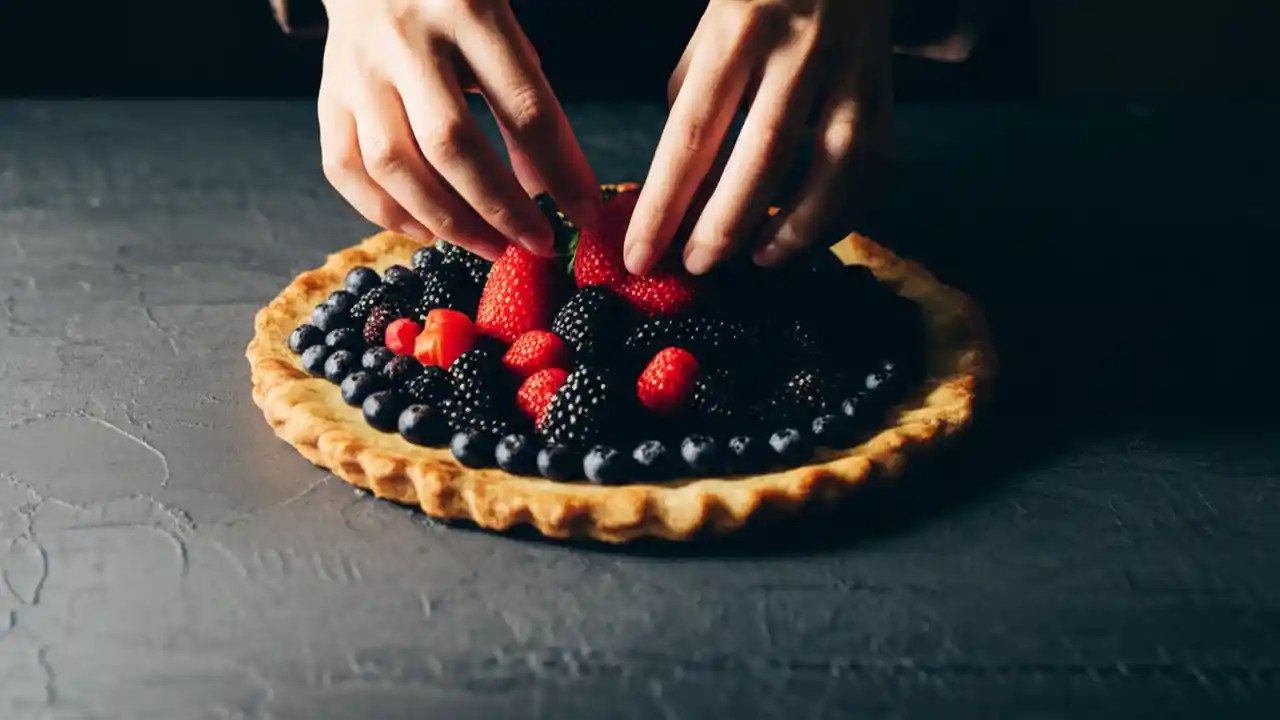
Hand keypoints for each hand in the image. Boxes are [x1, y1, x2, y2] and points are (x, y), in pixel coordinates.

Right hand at [318, 0, 598, 259]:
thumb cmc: (454, 3)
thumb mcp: (504, 30)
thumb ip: (526, 101)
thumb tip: (542, 191)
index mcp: (470, 11)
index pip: (524, 108)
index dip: (561, 172)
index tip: (586, 215)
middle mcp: (407, 38)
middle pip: (452, 144)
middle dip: (502, 209)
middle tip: (538, 244)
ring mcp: (358, 68)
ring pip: (393, 165)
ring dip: (447, 221)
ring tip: (490, 246)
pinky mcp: (327, 94)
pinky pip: (346, 169)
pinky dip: (386, 212)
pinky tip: (427, 230)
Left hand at [623, 0, 892, 274]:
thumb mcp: (711, 30)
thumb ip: (696, 103)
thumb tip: (684, 193)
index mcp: (736, 30)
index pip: (692, 135)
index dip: (664, 205)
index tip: (641, 255)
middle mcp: (797, 48)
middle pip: (761, 156)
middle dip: (725, 226)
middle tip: (696, 266)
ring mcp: (851, 66)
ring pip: (832, 165)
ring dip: (795, 228)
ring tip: (759, 259)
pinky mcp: (886, 84)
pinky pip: (874, 162)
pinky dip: (843, 210)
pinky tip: (811, 235)